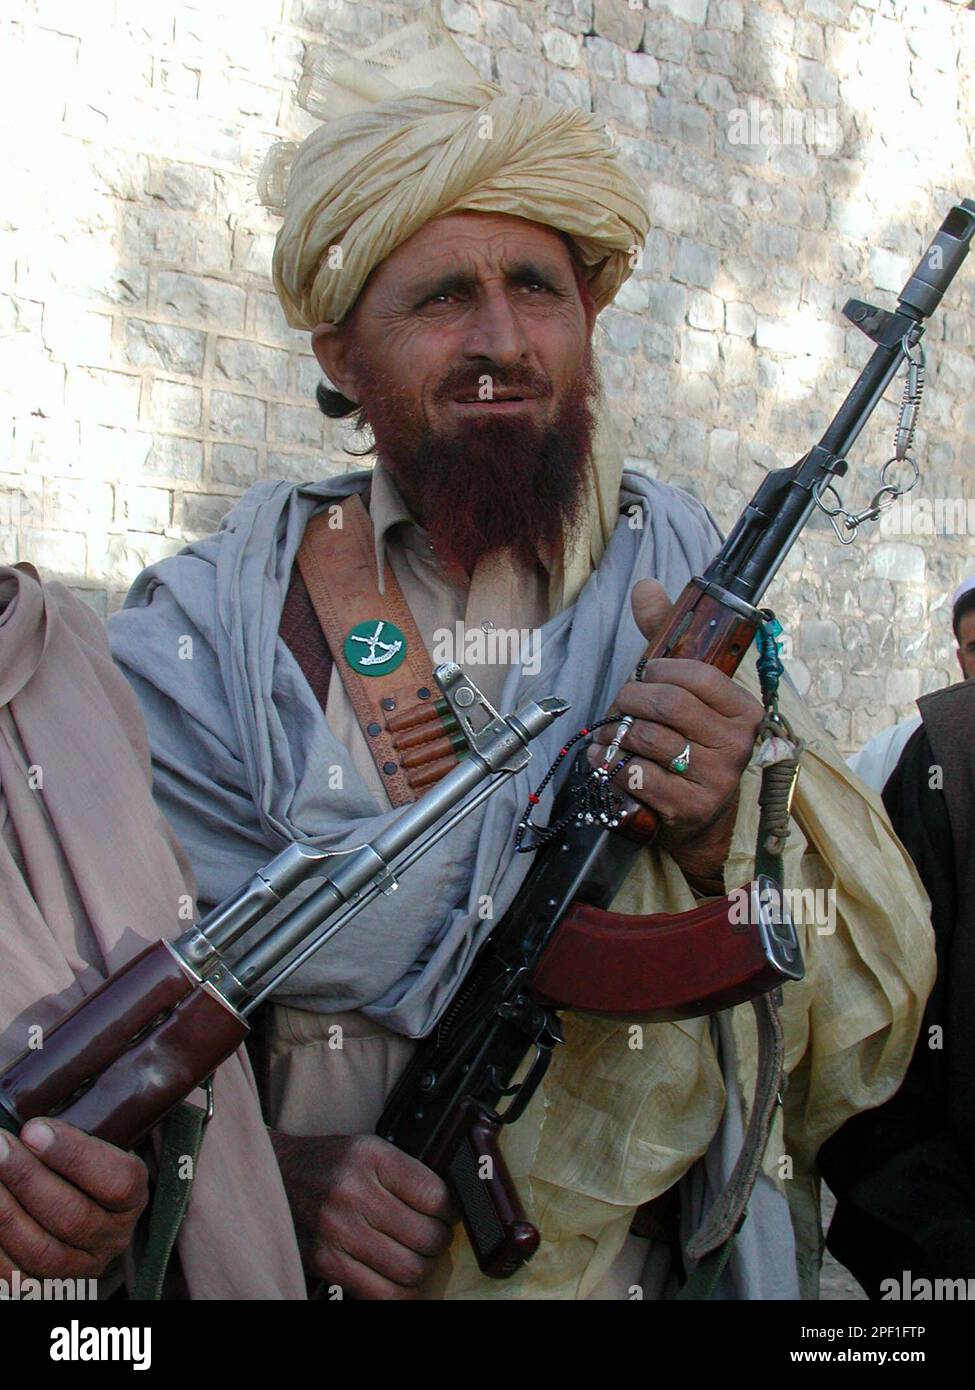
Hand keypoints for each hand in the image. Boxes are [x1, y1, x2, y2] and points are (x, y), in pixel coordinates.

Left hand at [0, 1118, 147, 1280]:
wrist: (83, 1215)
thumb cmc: (82, 1170)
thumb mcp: (95, 1148)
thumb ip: (70, 1140)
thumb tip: (30, 1130)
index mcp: (132, 1196)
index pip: (116, 1181)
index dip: (74, 1156)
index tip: (33, 1130)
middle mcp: (113, 1236)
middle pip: (72, 1216)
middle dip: (28, 1179)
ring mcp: (82, 1267)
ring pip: (42, 1250)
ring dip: (6, 1212)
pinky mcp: (50, 1288)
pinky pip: (17, 1277)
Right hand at [272, 1131, 454, 1299]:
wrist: (274, 1176)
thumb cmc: (327, 1163)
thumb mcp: (368, 1149)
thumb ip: (405, 1173)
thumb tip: (449, 1206)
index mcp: (371, 1157)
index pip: (435, 1195)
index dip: (450, 1210)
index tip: (446, 1214)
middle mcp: (354, 1192)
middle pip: (426, 1237)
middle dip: (438, 1242)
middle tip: (431, 1237)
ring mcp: (339, 1230)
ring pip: (409, 1269)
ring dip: (421, 1268)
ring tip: (413, 1256)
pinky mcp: (327, 1262)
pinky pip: (381, 1294)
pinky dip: (399, 1292)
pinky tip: (397, 1278)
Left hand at [588, 579, 763, 885]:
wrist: (705, 820)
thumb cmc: (694, 743)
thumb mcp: (690, 692)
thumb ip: (667, 638)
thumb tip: (645, 586)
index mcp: (744, 710)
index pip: (698, 676)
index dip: (658, 670)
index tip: (643, 674)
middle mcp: (736, 744)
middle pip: (668, 705)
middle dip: (630, 698)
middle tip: (619, 703)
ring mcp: (715, 779)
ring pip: (648, 739)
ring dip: (615, 733)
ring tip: (609, 733)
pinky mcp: (688, 808)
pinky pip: (637, 776)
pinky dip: (610, 764)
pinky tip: (606, 759)